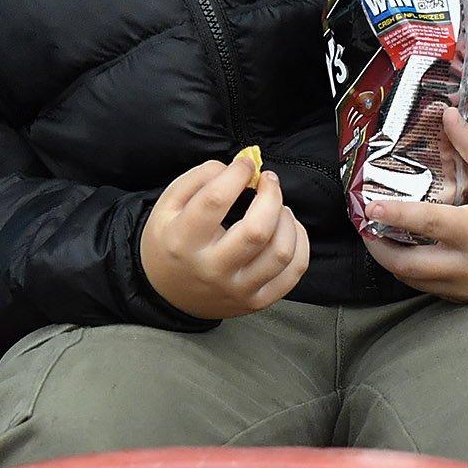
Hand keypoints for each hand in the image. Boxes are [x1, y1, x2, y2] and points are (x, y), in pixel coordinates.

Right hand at [140, 151, 309, 319]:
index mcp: (184, 240)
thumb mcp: (167, 204)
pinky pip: (292, 273)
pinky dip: (299, 245)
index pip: (216, 200)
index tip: (245, 164)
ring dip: (287, 220)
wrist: (168, 293)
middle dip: (271, 196)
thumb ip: (198, 178)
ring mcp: (238, 289)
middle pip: (257, 230)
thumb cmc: (169, 241)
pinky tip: (289, 230)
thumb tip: (236, 168)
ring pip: (281, 253)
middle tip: (269, 180)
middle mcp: (212, 268)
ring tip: (279, 207)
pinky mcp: (257, 302)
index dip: (237, 174)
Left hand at [362, 105, 467, 302]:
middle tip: (364, 227)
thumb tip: (445, 113)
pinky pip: (435, 291)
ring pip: (417, 283)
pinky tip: (408, 256)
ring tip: (378, 240)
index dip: (395, 215)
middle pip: (410, 266)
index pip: (427, 224)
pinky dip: (415, 276)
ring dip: (393, 264)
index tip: (369, 206)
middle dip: (379, 249)